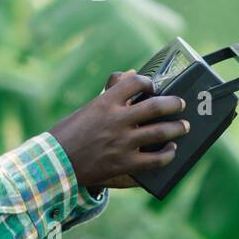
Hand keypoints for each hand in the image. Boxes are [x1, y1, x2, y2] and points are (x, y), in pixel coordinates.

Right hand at [48, 69, 188, 189]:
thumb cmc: (68, 134)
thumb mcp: (87, 108)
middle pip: (156, 105)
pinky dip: (168, 154)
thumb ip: (110, 93)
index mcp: (105, 102)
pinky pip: (156, 159)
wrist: (54, 164)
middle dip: (174, 104)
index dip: (148, 82)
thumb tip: (131, 74)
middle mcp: (117, 119)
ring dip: (177, 128)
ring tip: (184, 126)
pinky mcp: (124, 163)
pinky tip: (172, 150)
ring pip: (161, 131)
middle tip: (180, 104)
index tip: (152, 87)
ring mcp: (123, 142)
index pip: (136, 82)